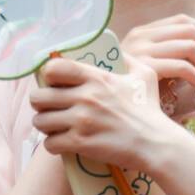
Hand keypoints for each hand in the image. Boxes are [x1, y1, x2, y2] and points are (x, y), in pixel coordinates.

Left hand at [29, 56, 182, 172]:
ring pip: (40, 121)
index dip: (47, 76)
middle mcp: (85, 97)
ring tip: (54, 126)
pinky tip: (62, 142)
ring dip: (44, 125)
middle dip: (40, 104)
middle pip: (38, 97)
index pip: (53, 68)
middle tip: (49, 108)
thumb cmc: (149, 110)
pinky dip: (53, 144)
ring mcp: (81, 121)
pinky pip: (49, 143)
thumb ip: (128, 59)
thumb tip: (118, 50)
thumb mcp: (144, 75)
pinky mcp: (80, 143)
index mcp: (96, 78)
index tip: (52, 83)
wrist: (156, 144)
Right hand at [120, 14, 194, 91]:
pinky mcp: (145, 69)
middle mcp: (142, 37)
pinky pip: (181, 66)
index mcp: (142, 32)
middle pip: (190, 31)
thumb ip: (163, 50)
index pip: (182, 20)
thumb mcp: (142, 60)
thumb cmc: (126, 83)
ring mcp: (142, 52)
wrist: (105, 97)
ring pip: (190, 47)